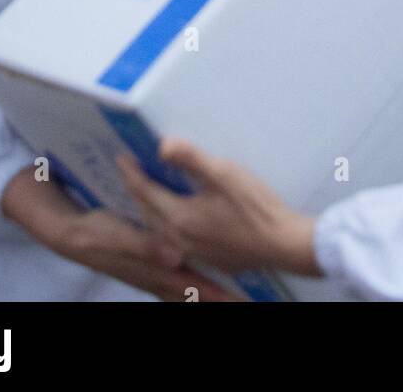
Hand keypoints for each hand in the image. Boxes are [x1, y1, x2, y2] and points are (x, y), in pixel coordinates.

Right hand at [0, 166, 238, 300]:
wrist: (71, 235)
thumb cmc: (98, 233)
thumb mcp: (120, 236)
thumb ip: (147, 247)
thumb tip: (176, 259)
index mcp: (154, 270)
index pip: (191, 286)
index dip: (214, 294)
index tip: (239, 300)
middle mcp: (154, 278)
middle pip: (191, 294)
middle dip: (216, 298)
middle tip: (244, 303)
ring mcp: (148, 277)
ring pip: (182, 291)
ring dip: (203, 295)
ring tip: (229, 298)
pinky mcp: (144, 270)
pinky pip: (171, 285)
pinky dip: (186, 289)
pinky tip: (195, 288)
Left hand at [117, 139, 320, 277]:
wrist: (281, 244)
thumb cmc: (254, 206)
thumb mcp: (224, 173)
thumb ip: (192, 159)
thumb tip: (162, 145)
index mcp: (180, 217)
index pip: (145, 192)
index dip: (131, 173)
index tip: (121, 156)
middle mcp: (179, 239)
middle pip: (147, 212)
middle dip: (135, 191)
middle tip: (130, 171)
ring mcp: (192, 252)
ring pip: (158, 229)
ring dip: (148, 209)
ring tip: (146, 191)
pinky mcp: (206, 258)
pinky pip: (172, 240)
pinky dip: (163, 224)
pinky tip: (173, 217)